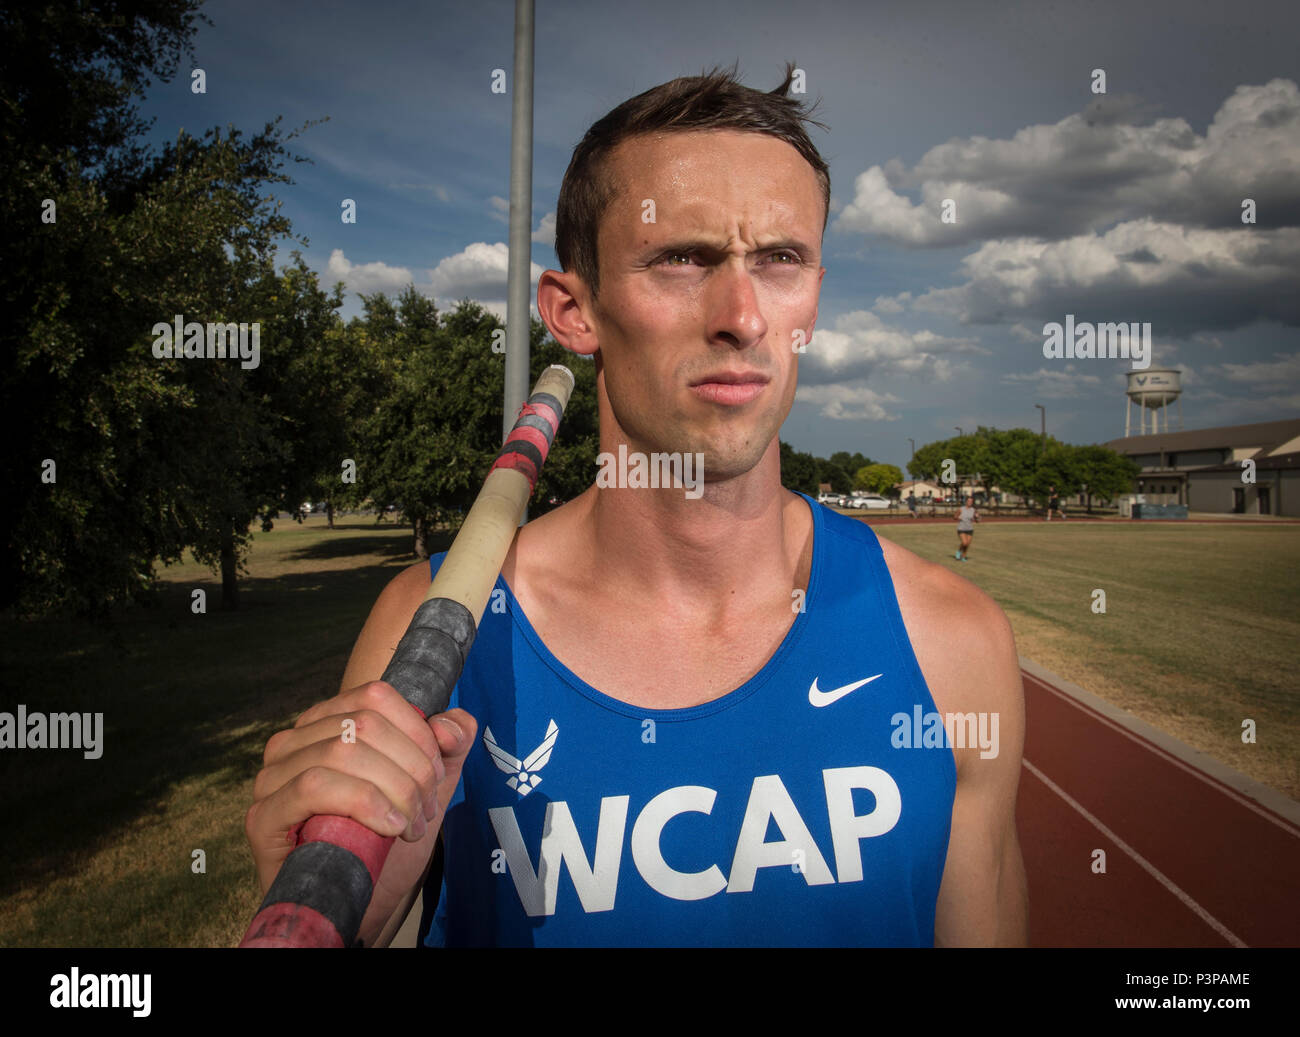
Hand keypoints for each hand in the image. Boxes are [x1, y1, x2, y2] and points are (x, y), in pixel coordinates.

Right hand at [244, 680, 475, 926]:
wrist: (359, 899)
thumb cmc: (387, 836)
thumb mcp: (430, 784)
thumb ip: (449, 745)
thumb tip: (450, 724)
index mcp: (327, 722)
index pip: (375, 698)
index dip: (417, 733)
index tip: (438, 775)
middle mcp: (293, 742)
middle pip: (364, 725)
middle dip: (411, 769)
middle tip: (426, 811)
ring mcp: (272, 777)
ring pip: (343, 752)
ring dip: (394, 790)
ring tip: (410, 826)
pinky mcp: (263, 816)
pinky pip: (313, 786)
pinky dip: (363, 801)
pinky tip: (388, 826)